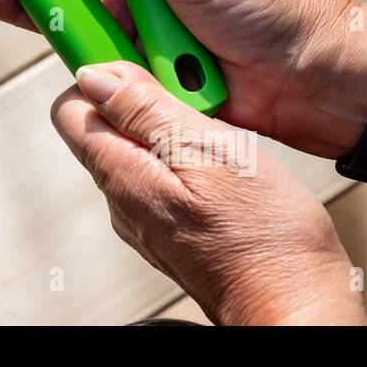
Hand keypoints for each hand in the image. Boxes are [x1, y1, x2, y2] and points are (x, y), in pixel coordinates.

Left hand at [61, 60, 366, 324]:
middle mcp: (122, 199)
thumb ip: (146, 111)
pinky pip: (159, 174)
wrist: (295, 304)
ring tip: (213, 130)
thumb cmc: (265, 238)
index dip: (101, 76)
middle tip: (192, 96)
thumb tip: (94, 76)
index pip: (71, 108)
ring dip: (165, 128)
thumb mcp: (209, 152)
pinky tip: (219, 163)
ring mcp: (144, 216)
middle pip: (103, 125)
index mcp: (122, 175)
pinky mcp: (170, 226)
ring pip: (135, 149)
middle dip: (139, 99)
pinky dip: (181, 156)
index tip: (141, 62)